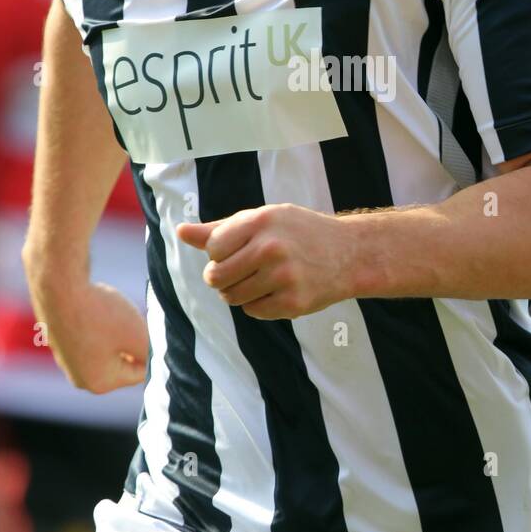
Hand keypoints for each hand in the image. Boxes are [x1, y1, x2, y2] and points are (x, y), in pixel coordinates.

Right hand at [27, 277, 148, 394]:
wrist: (58, 287)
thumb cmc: (100, 314)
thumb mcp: (138, 335)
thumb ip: (150, 353)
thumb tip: (151, 361)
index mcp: (100, 383)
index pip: (139, 372)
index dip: (147, 348)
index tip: (142, 328)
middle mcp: (80, 379)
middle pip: (122, 361)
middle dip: (129, 341)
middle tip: (125, 319)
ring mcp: (66, 361)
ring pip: (107, 346)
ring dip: (115, 331)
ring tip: (107, 313)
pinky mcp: (60, 342)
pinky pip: (91, 336)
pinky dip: (97, 323)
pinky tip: (93, 308)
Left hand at [176, 203, 353, 319]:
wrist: (349, 253)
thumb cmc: (297, 232)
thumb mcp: (262, 220)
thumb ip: (219, 229)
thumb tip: (180, 232)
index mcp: (261, 221)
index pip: (213, 248)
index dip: (220, 253)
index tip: (238, 249)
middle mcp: (271, 248)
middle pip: (216, 277)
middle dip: (222, 277)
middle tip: (244, 269)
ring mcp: (283, 278)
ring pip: (232, 297)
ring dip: (239, 292)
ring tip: (261, 279)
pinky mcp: (293, 304)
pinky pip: (253, 311)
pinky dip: (258, 305)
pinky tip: (278, 290)